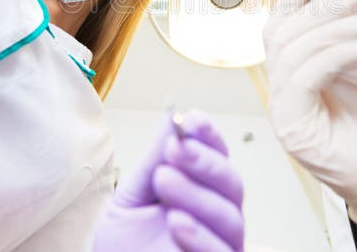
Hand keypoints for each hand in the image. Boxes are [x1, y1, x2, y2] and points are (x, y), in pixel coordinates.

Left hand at [92, 111, 244, 251]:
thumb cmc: (124, 247)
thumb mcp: (132, 197)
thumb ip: (154, 161)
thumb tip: (172, 119)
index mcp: (201, 192)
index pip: (219, 158)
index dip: (210, 137)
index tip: (193, 119)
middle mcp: (217, 218)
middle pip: (232, 184)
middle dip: (205, 161)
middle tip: (176, 148)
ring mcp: (220, 245)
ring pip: (230, 216)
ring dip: (197, 194)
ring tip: (164, 180)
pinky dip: (201, 236)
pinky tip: (177, 221)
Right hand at [263, 0, 356, 229]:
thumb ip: (346, 35)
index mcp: (296, 74)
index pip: (279, 27)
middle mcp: (282, 91)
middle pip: (280, 34)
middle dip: (317, 9)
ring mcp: (282, 111)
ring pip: (290, 52)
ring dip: (332, 30)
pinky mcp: (292, 128)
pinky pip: (303, 78)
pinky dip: (333, 55)